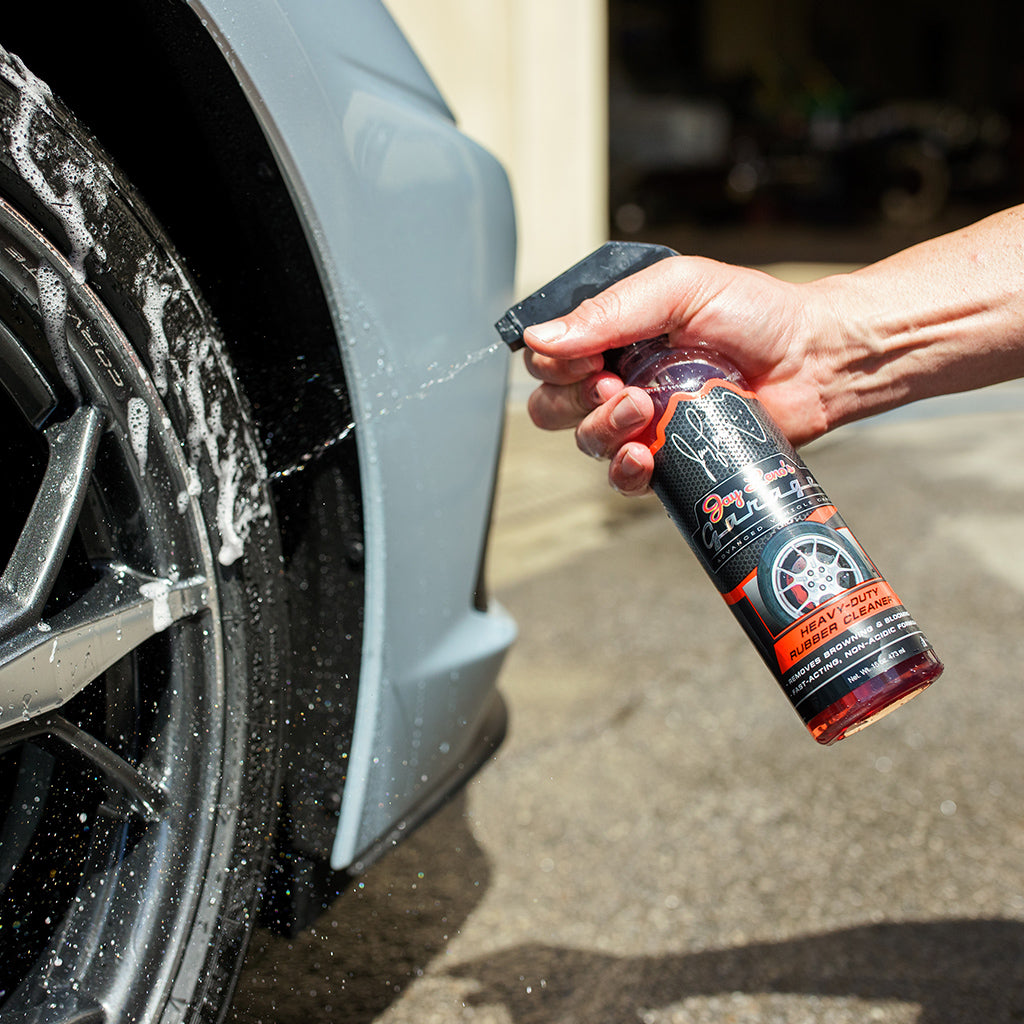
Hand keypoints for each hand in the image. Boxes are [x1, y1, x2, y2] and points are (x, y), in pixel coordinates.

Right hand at [523, 255, 837, 494]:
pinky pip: (623, 478)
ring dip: (605, 429)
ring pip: (586, 441)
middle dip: (576, 400)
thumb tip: (539, 337)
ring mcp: (643, 421)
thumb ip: (609, 310)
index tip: (590, 358)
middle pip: (553, 405)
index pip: (549, 358)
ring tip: (646, 410)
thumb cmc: (755, 313)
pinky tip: (645, 456)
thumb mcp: (678, 289)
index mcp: (614, 334)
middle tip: (616, 386)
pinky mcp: (669, 457)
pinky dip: (625, 471)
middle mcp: (620, 377)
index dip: (557, 363)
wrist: (814, 358)